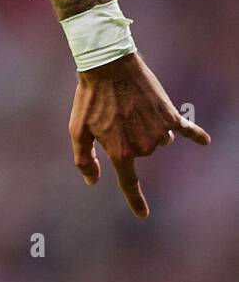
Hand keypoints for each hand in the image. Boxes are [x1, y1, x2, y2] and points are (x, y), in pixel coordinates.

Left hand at [69, 51, 209, 218]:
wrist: (108, 66)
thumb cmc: (89, 98)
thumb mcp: (77, 129)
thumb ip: (84, 158)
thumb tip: (94, 182)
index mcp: (120, 153)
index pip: (128, 182)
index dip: (136, 200)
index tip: (143, 215)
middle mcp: (143, 147)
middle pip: (141, 152)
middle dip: (129, 137)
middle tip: (115, 114)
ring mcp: (159, 132)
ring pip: (156, 139)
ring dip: (145, 127)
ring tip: (131, 106)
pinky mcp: (170, 116)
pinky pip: (186, 129)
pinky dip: (194, 134)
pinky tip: (203, 140)